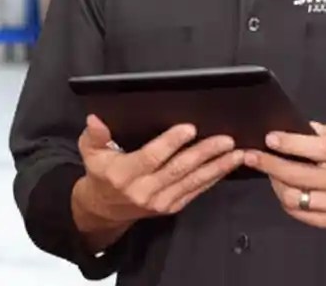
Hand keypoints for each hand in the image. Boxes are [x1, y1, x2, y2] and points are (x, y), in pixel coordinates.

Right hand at [73, 115, 244, 234]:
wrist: (105, 207)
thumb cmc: (101, 173)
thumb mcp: (90, 151)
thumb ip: (94, 134)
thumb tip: (96, 118)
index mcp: (123, 174)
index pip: (151, 157)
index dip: (171, 142)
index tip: (189, 128)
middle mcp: (143, 190)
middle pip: (179, 170)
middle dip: (204, 153)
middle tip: (224, 139)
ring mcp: (160, 202)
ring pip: (192, 182)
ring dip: (216, 167)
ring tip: (235, 153)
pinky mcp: (171, 207)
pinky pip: (195, 192)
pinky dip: (213, 179)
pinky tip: (226, 167)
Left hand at [243, 121, 325, 230]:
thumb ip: (318, 131)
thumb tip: (286, 128)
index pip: (318, 149)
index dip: (290, 144)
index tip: (269, 138)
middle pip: (300, 176)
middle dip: (270, 164)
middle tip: (250, 155)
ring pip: (296, 198)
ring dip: (275, 183)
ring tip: (267, 171)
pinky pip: (300, 214)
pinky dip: (285, 200)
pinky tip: (280, 187)